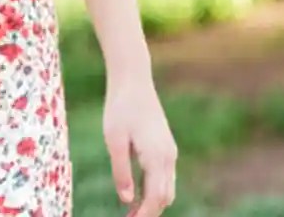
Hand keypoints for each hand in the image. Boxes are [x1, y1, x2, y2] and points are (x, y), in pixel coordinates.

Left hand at [103, 69, 177, 215]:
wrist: (133, 79)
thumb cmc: (120, 108)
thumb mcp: (114, 141)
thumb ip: (121, 172)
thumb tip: (126, 200)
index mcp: (157, 158)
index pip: (155, 198)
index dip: (144, 215)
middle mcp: (168, 157)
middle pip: (164, 197)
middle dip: (149, 212)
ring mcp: (169, 151)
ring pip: (167, 187)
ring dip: (152, 202)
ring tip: (130, 212)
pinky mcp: (165, 145)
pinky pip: (164, 176)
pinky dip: (154, 189)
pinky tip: (136, 192)